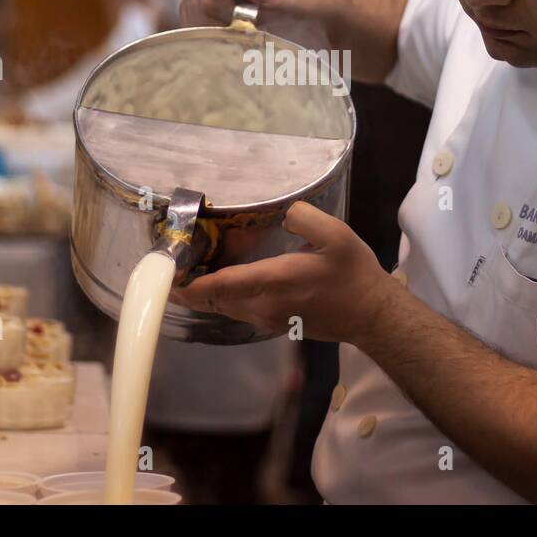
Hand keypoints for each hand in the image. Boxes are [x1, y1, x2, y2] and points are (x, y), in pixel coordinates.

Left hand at [172, 202, 399, 344]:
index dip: (186, 281)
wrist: (370, 315)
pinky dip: (220, 294)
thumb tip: (284, 214)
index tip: (165, 267)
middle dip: (187, 282)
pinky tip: (220, 275)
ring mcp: (265, 318)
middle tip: (173, 258)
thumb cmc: (352, 274)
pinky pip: (235, 309)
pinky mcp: (272, 322)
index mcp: (272, 282)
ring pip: (221, 306)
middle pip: (211, 299)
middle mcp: (261, 306)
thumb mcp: (336, 235)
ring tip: (191, 263)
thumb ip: (305, 218)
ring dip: (202, 289)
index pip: (216, 286)